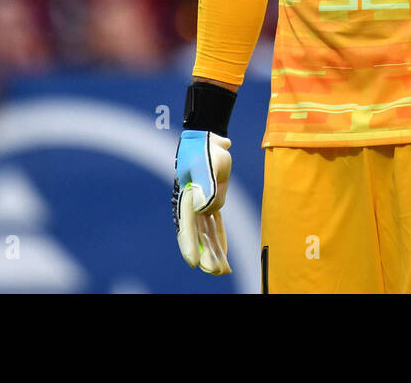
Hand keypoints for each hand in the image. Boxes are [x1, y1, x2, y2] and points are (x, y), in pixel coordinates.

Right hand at [172, 129, 232, 274]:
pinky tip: (224, 254)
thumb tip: (205, 209)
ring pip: (208, 234)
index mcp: (187, 198)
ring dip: (214, 251)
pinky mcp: (211, 201)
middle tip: (216, 271)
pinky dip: (220, 238)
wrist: (208, 138)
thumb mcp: (207, 166)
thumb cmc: (206, 151)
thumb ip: (207, 186)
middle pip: (199, 235)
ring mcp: (201, 205)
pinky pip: (215, 225)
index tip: (195, 263)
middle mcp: (191, 205)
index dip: (190, 246)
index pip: (188, 226)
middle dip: (207, 255)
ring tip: (223, 270)